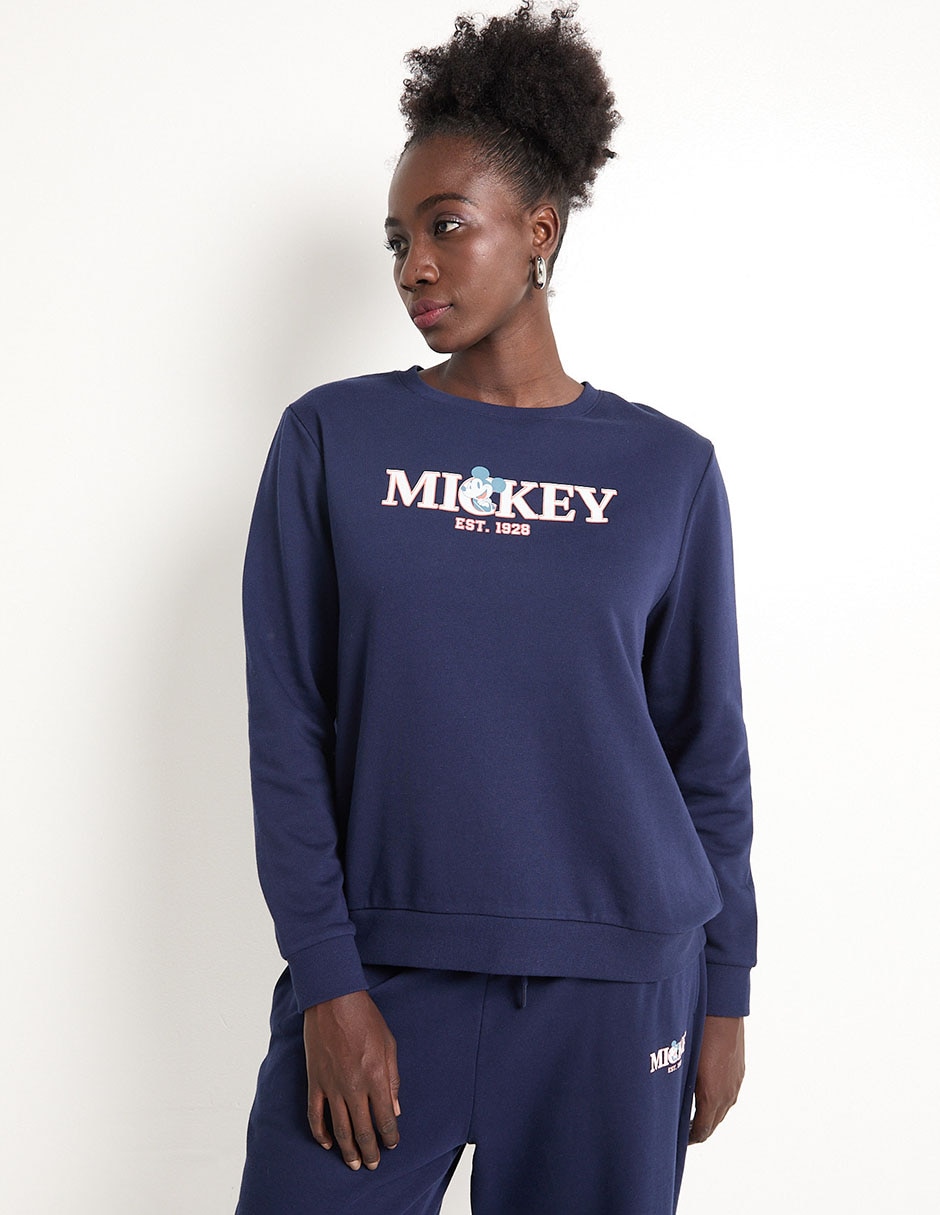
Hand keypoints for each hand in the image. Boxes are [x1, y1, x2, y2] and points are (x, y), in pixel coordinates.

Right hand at [303, 989, 400, 1169]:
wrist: (333, 1000)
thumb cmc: (365, 1018)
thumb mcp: (389, 1045)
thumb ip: (393, 1080)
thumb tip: (395, 1109)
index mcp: (376, 1077)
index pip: (385, 1119)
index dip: (390, 1136)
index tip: (392, 1144)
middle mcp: (354, 1086)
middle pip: (363, 1130)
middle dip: (370, 1151)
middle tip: (373, 1165)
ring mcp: (332, 1086)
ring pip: (340, 1128)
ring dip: (347, 1150)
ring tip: (353, 1164)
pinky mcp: (315, 1081)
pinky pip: (315, 1115)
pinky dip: (320, 1133)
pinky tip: (327, 1144)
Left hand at [689, 1015, 744, 1143]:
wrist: (722, 1011)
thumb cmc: (697, 1033)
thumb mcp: (683, 1061)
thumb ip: (678, 1084)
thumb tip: (665, 1098)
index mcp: (711, 1096)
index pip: (702, 1131)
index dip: (690, 1139)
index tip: (679, 1140)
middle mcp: (727, 1094)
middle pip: (713, 1124)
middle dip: (699, 1129)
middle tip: (682, 1129)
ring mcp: (735, 1083)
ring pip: (722, 1110)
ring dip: (709, 1115)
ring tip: (692, 1112)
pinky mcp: (739, 1072)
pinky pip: (729, 1094)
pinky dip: (718, 1100)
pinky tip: (705, 1091)